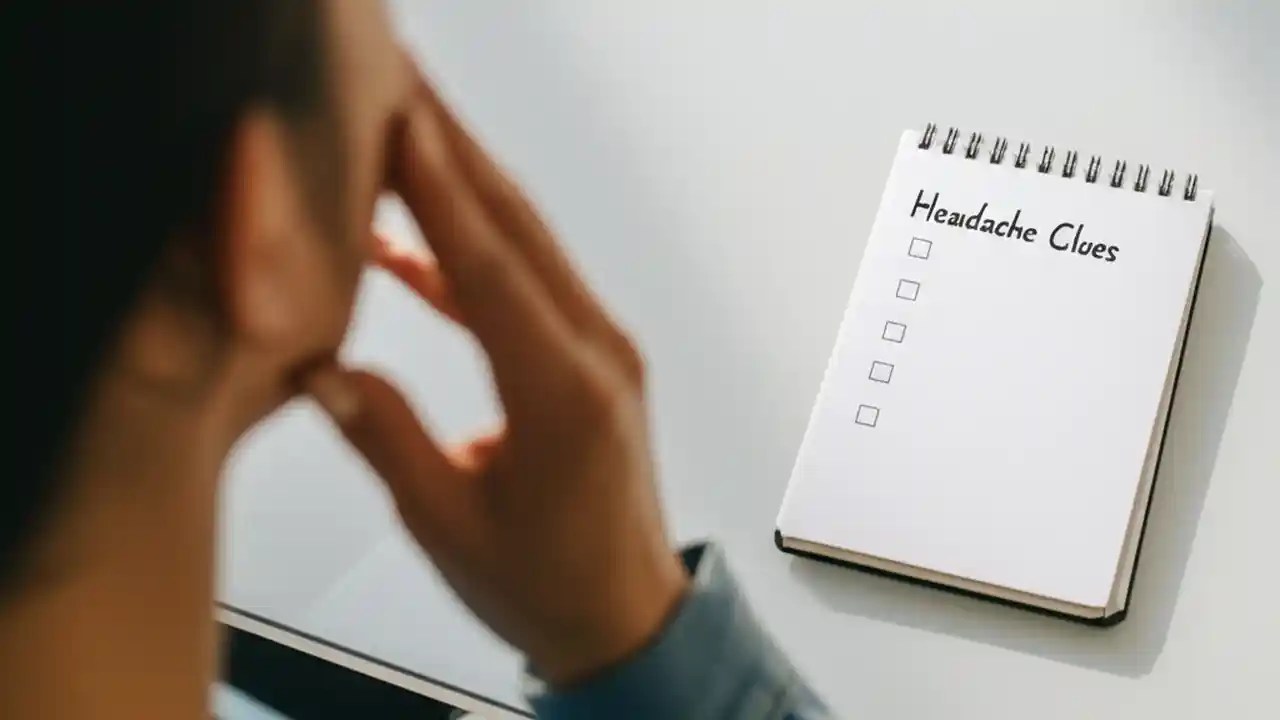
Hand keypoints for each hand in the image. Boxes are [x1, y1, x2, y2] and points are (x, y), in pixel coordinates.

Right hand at [304, 69, 688, 684]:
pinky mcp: (591, 359)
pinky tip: (412, 246)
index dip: (440, 190)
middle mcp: (597, 355)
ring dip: (465, 186)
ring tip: (404, 135)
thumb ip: (385, 436)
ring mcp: (602, 351)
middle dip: (456, 149)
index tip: (400, 119)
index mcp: (565, 396)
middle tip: (403, 85)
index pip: (491, 269)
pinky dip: (468, 260)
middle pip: (517, 229)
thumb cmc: (545, 586)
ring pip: (527, 246)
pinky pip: (525, 288)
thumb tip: (322, 368)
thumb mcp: (445, 523)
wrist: (625, 618)